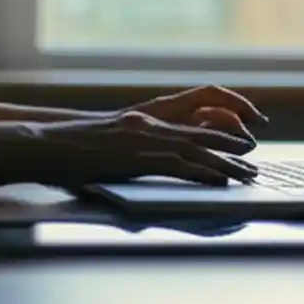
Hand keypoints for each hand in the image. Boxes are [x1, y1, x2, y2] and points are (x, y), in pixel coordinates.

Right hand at [30, 111, 258, 185]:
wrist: (50, 145)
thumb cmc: (72, 150)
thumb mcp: (109, 144)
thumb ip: (134, 150)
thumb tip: (148, 162)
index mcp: (145, 120)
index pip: (191, 123)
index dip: (218, 131)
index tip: (237, 142)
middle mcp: (150, 125)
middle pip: (202, 135)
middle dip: (231, 148)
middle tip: (252, 162)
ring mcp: (146, 139)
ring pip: (198, 150)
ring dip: (227, 164)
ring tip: (248, 176)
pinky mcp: (140, 156)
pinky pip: (181, 166)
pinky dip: (204, 173)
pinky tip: (221, 182)